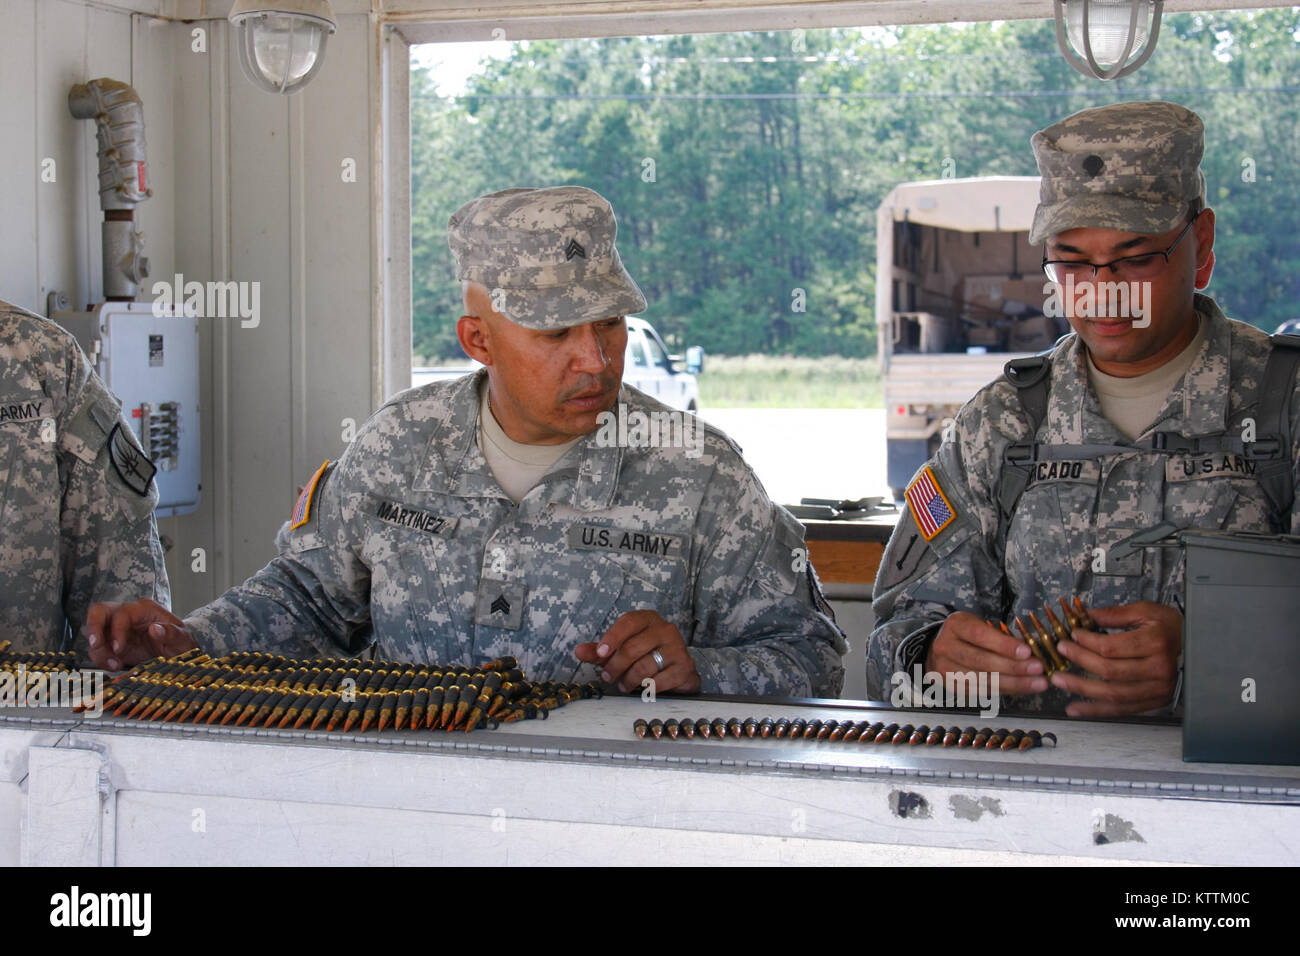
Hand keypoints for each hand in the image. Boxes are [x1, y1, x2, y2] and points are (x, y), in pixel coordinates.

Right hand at [85, 599, 196, 670]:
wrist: (178, 654)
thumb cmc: (181, 643)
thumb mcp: (183, 640)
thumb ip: (172, 634)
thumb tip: (155, 628)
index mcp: (144, 609)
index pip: (122, 613)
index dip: (117, 630)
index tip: (120, 648)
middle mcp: (127, 615)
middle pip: (99, 611)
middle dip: (93, 628)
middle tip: (96, 645)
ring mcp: (116, 629)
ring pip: (93, 632)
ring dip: (99, 650)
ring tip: (114, 664)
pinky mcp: (111, 644)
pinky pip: (96, 649)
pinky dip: (101, 659)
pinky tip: (115, 666)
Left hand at [574, 609, 701, 693]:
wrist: (679, 668)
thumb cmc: (647, 654)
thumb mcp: (621, 648)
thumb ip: (600, 651)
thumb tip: (579, 651)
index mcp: (648, 619)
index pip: (628, 622)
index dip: (612, 638)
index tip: (600, 653)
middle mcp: (664, 629)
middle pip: (633, 647)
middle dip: (616, 666)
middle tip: (608, 676)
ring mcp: (677, 647)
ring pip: (644, 666)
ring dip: (629, 680)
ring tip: (624, 685)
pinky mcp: (684, 667)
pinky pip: (659, 681)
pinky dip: (646, 688)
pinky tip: (643, 688)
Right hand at [924, 611, 1047, 696]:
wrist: (942, 649)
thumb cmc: (968, 635)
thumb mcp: (980, 625)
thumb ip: (1000, 637)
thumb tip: (1031, 652)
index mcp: (955, 625)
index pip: (979, 635)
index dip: (1004, 645)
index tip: (1027, 651)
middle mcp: (945, 646)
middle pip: (981, 660)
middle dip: (1013, 666)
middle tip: (1038, 669)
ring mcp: (945, 668)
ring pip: (982, 680)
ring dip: (1014, 683)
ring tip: (1037, 683)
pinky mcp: (952, 686)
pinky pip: (982, 691)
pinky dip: (1005, 690)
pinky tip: (1022, 688)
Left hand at [1051, 601, 1180, 717]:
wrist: (1198, 647)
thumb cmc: (1171, 627)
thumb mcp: (1147, 611)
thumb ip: (1115, 614)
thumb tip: (1085, 616)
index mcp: (1155, 643)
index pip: (1111, 647)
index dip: (1086, 642)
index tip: (1072, 636)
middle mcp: (1158, 669)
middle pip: (1109, 671)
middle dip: (1079, 662)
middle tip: (1060, 654)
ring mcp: (1157, 689)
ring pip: (1113, 694)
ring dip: (1082, 689)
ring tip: (1058, 682)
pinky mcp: (1154, 702)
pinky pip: (1121, 710)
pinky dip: (1096, 711)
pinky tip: (1076, 708)